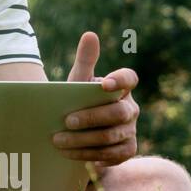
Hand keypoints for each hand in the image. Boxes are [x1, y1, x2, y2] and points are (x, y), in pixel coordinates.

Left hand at [52, 31, 139, 167]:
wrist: (78, 128)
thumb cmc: (79, 99)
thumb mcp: (78, 80)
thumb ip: (85, 60)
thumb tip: (90, 35)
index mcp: (121, 88)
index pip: (130, 79)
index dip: (121, 80)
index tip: (104, 84)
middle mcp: (131, 108)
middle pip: (118, 113)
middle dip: (91, 118)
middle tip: (67, 121)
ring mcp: (131, 130)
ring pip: (112, 137)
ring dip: (84, 140)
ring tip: (59, 141)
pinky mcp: (127, 149)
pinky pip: (112, 154)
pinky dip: (90, 155)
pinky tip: (71, 155)